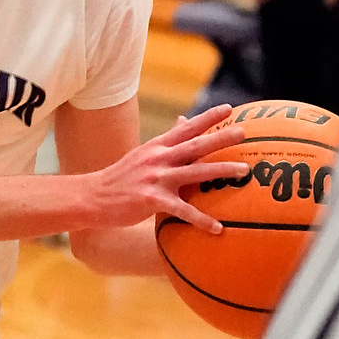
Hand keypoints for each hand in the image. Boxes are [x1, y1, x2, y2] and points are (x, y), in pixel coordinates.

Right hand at [89, 105, 247, 235]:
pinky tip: (218, 228)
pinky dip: (201, 220)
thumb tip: (183, 120)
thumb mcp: (143, 154)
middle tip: (243, 132)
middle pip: (194, 145)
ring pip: (194, 172)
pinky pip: (183, 210)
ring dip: (220, 171)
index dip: (207, 118)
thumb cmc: (123, 177)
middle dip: (220, 138)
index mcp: (157, 146)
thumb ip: (166, 141)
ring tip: (243, 172)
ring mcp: (155, 178)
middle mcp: (158, 158)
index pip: (186, 128)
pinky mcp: (152, 200)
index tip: (229, 109)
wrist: (94, 196)